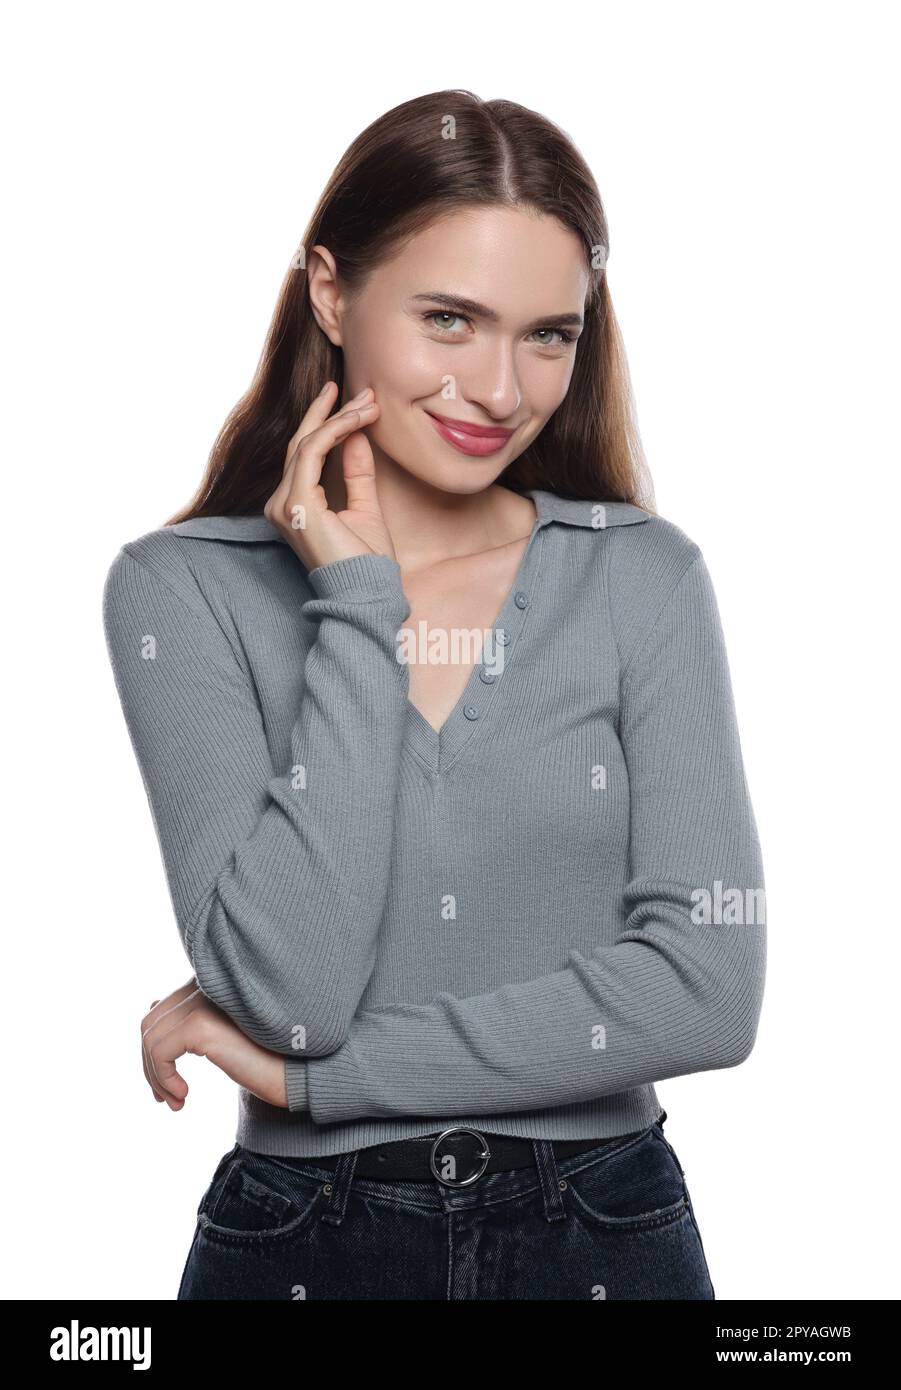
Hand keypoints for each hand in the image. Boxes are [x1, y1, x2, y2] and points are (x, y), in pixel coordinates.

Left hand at [141, 980, 287, 1110]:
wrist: (300, 1072)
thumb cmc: (269, 1055)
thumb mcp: (223, 1030)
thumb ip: (192, 1013)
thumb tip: (151, 1004)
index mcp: (210, 982)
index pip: (161, 1009)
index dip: (155, 1049)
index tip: (167, 1083)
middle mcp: (204, 983)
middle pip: (151, 1024)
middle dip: (151, 1065)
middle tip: (166, 1099)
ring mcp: (201, 1001)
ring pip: (150, 1039)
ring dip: (156, 1077)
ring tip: (177, 1102)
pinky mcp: (200, 1023)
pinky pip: (159, 1052)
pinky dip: (162, 1078)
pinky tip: (184, 1096)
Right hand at [264, 381, 396, 568]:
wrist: (367, 592)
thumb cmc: (367, 561)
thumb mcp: (365, 506)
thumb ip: (357, 472)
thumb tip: (357, 436)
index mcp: (294, 505)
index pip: (305, 454)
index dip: (329, 424)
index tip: (359, 404)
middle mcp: (281, 503)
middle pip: (301, 443)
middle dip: (330, 411)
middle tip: (356, 388)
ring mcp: (285, 503)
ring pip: (307, 443)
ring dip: (340, 418)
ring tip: (369, 403)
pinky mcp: (297, 503)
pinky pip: (312, 452)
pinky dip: (335, 431)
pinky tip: (357, 420)